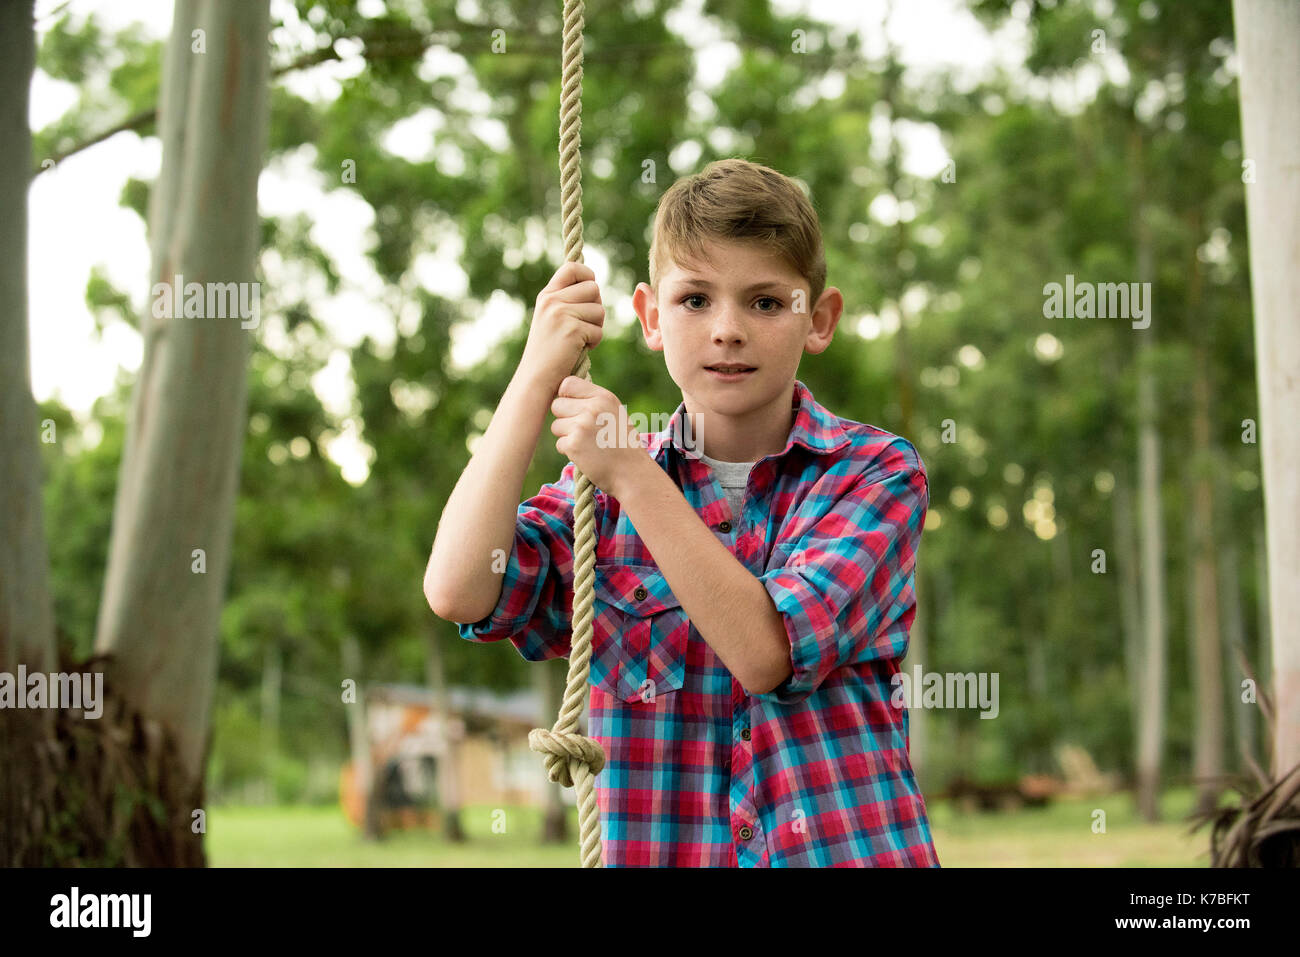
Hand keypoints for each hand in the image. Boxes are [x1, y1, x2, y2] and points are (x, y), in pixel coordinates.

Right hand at [518, 261, 604, 391]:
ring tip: (579, 339)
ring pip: (599, 310)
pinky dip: (594, 342)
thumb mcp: (551, 318)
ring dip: (596, 327)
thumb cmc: (548, 352)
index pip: (572, 267)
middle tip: (584, 324)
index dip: (587, 274)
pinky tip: (578, 350)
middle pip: (593, 288)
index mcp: (547, 295)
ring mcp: (561, 314)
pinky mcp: (572, 330)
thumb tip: (593, 285)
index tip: (590, 290)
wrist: (536, 378)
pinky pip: (599, 330)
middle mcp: (552, 300)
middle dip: (596, 306)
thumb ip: (567, 300)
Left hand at [550, 376, 649, 495]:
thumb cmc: (624, 444)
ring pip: (556, 426)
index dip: (565, 396)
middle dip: (564, 419)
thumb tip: (563, 393)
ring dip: (566, 436)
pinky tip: (586, 455)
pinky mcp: (574, 444)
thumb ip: (593, 402)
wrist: (633, 473)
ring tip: (587, 444)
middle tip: (582, 431)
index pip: (567, 383)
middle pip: (557, 405)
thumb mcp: (615, 413)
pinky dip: (569, 452)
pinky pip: (559, 443)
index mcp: (603, 397)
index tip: (574, 409)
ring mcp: (582, 426)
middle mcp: (592, 408)